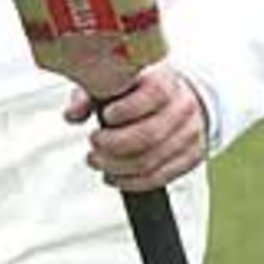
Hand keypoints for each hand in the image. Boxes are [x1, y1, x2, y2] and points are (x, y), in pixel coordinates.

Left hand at [64, 63, 207, 192]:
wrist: (177, 96)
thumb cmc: (138, 87)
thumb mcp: (112, 81)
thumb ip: (89, 94)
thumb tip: (72, 115)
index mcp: (165, 80)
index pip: (154, 94)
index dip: (127, 109)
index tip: (105, 116)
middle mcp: (183, 106)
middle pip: (150, 134)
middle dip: (115, 144)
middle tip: (93, 144)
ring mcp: (190, 133)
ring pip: (153, 160)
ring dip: (118, 167)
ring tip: (97, 161)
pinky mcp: (192, 156)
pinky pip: (162, 177)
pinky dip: (133, 182)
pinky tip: (114, 176)